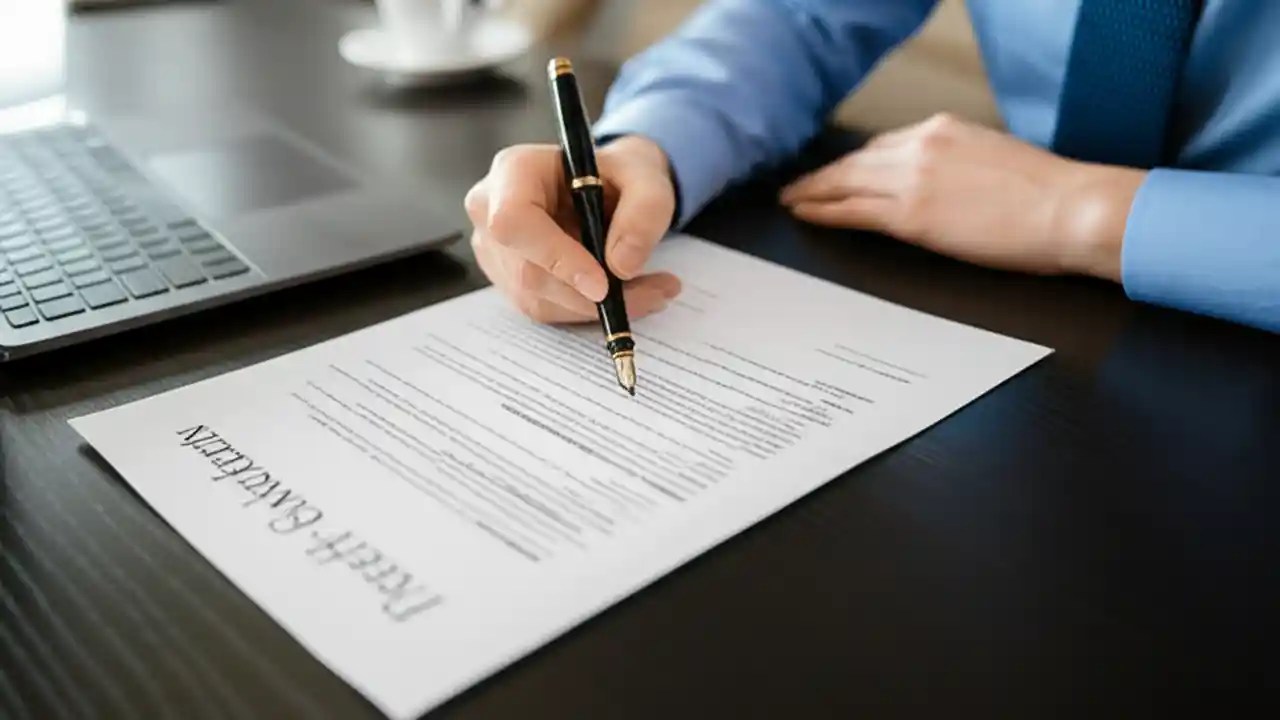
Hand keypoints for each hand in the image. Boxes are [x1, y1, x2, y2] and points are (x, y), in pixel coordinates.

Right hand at [465, 135, 681, 323]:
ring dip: (595, 307)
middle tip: (654, 292)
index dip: (555, 258)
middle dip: (590, 294)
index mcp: (515, 171)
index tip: (602, 285)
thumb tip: (622, 265)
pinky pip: (545, 308)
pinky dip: (588, 310)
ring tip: (651, 292)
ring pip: (538, 299)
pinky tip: (623, 295)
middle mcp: (491, 210)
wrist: (609, 185)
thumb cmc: (618, 174)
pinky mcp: (508, 279)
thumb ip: (644, 211)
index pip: (514, 221)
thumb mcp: (646, 176)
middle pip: (528, 272)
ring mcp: (495, 249)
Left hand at [780, 113, 1146, 281]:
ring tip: (792, 201)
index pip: (884, 145)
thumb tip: (943, 184)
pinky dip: (823, 211)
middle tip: (799, 186)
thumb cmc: (1049, 195)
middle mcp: (921, 145)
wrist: (1070, 209)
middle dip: (825, 175)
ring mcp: (912, 179)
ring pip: (846, 182)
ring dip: (814, 192)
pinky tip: (806, 214)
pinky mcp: (910, 215)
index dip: (856, 162)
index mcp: (944, 129)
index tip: (841, 170)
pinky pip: (853, 211)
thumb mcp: (996, 158)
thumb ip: (958, 164)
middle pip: (857, 160)